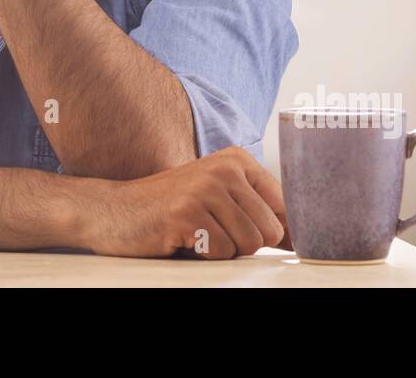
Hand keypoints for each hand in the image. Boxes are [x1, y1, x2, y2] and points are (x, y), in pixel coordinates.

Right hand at [79, 147, 291, 259]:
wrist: (113, 210)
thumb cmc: (169, 208)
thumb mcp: (217, 197)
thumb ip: (256, 211)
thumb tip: (302, 234)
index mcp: (237, 161)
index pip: (285, 206)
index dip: (279, 231)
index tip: (259, 235)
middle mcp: (225, 169)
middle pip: (270, 231)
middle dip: (244, 244)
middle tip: (212, 232)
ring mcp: (205, 188)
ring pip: (249, 245)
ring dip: (223, 249)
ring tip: (197, 233)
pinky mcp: (187, 213)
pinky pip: (221, 252)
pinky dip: (203, 254)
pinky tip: (182, 238)